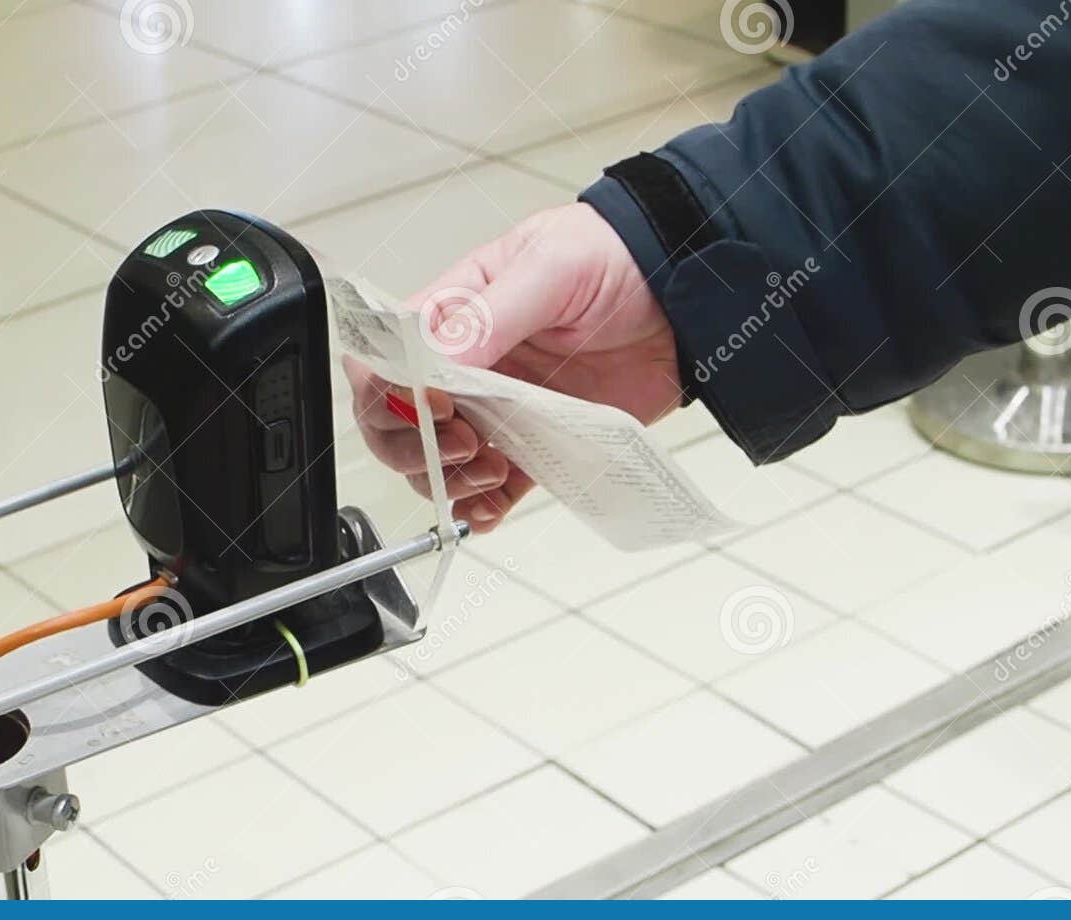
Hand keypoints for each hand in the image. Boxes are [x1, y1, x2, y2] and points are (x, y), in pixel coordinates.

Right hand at [347, 202, 681, 533]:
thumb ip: (488, 317)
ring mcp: (497, 410)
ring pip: (435, 463)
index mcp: (451, 315)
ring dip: (448, 480)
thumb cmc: (614, 258)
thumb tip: (436, 358)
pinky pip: (492, 490)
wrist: (685, 296)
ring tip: (492, 470)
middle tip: (460, 443)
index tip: (427, 402)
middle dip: (411, 445)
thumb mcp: (549, 268)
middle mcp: (465, 367)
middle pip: (395, 420)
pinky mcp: (535, 446)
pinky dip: (481, 510)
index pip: (385, 359)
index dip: (387, 390)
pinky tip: (489, 508)